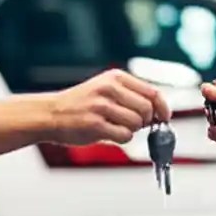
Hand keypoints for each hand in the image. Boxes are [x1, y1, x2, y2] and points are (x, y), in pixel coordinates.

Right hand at [47, 69, 170, 145]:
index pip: (152, 92)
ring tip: (115, 127)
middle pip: (147, 109)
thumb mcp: (106, 89)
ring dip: (131, 130)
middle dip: (145, 121)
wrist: (50, 114)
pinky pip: (124, 136)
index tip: (164, 117)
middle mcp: (109, 88)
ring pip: (137, 123)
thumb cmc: (81, 104)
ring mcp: (101, 106)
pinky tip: (109, 133)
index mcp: (115, 77)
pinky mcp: (94, 124)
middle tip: (133, 124)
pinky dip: (122, 139)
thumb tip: (159, 113)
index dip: (163, 107)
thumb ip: (131, 96)